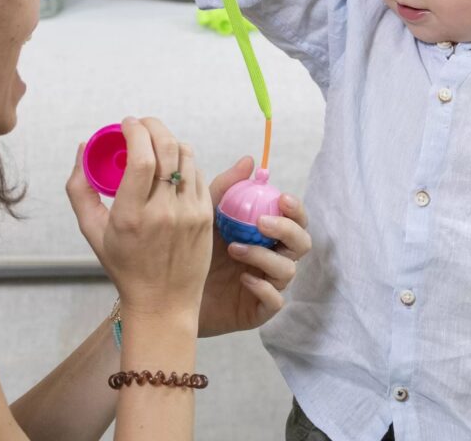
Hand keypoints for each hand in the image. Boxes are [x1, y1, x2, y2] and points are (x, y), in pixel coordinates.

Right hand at [66, 117, 213, 320]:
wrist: (163, 300)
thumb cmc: (125, 264)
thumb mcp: (92, 230)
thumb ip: (80, 187)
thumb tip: (84, 146)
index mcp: (131, 215)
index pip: (140, 158)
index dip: (135, 131)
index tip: (127, 124)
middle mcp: (163, 212)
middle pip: (167, 148)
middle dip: (153, 126)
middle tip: (141, 125)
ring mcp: (190, 212)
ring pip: (186, 155)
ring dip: (169, 141)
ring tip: (156, 143)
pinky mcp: (206, 214)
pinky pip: (198, 172)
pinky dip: (184, 161)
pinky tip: (172, 166)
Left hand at [198, 156, 311, 336]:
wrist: (168, 288)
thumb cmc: (193, 247)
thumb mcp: (206, 212)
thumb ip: (228, 187)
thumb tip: (250, 160)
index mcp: (265, 233)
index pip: (294, 218)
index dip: (295, 209)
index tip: (282, 199)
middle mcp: (273, 256)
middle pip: (301, 243)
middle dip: (287, 230)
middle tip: (261, 223)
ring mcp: (268, 284)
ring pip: (288, 270)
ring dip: (265, 256)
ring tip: (235, 248)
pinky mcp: (259, 310)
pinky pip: (275, 300)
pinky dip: (263, 288)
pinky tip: (243, 279)